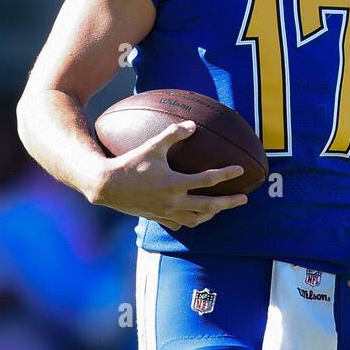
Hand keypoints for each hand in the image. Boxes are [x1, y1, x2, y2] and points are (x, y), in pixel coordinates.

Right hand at [89, 120, 248, 230]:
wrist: (106, 186)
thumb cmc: (129, 163)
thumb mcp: (152, 146)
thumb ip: (173, 134)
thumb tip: (193, 125)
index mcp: (175, 183)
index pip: (208, 180)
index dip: (226, 175)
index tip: (240, 170)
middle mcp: (173, 201)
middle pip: (209, 205)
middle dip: (229, 203)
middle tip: (244, 200)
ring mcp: (166, 212)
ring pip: (196, 219)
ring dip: (211, 214)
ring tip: (220, 208)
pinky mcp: (158, 217)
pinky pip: (179, 224)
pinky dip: (191, 220)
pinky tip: (195, 215)